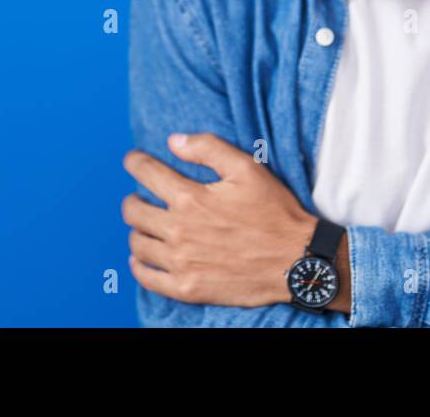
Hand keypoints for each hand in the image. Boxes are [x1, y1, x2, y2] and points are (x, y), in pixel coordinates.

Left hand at [121, 133, 316, 306]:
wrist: (296, 260)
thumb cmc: (274, 212)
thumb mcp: (247, 169)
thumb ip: (208, 148)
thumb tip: (173, 140)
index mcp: (191, 198)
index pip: (146, 174)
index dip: (135, 162)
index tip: (133, 160)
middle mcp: (180, 231)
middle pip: (134, 211)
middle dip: (132, 198)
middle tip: (139, 196)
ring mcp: (181, 263)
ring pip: (137, 244)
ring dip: (137, 230)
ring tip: (146, 226)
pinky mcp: (187, 288)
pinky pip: (147, 278)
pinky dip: (138, 265)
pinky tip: (142, 257)